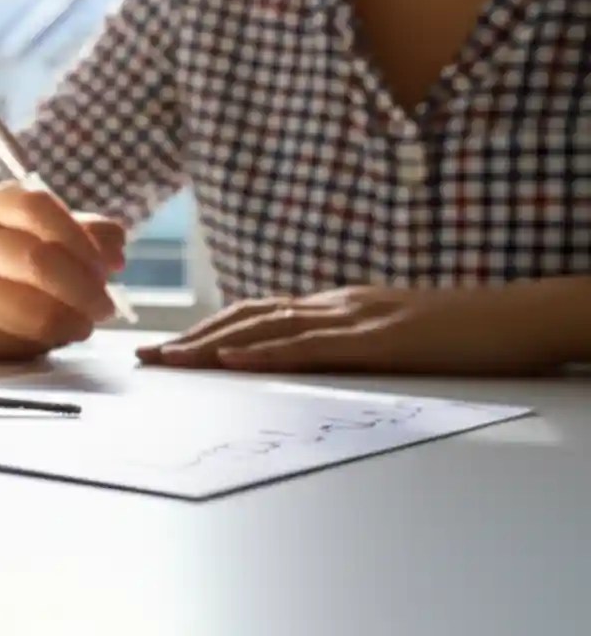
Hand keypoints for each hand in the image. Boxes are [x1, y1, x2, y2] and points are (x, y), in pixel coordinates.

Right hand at [0, 183, 125, 360]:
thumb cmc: (17, 254)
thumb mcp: (49, 232)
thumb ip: (89, 234)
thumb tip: (116, 250)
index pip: (37, 208)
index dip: (80, 237)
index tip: (110, 267)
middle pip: (34, 258)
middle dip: (82, 287)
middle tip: (106, 308)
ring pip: (27, 308)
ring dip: (69, 321)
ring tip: (85, 325)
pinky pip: (15, 339)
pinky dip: (47, 340)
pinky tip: (58, 335)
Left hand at [136, 285, 563, 375]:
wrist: (518, 317)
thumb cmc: (459, 332)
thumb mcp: (390, 336)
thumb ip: (346, 343)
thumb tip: (304, 360)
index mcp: (336, 305)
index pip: (257, 314)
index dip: (208, 330)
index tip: (168, 349)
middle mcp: (335, 304)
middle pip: (248, 316)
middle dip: (192, 337)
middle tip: (147, 357)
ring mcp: (355, 317)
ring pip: (268, 327)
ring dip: (212, 344)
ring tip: (169, 360)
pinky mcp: (378, 339)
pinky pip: (312, 344)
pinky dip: (266, 350)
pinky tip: (230, 357)